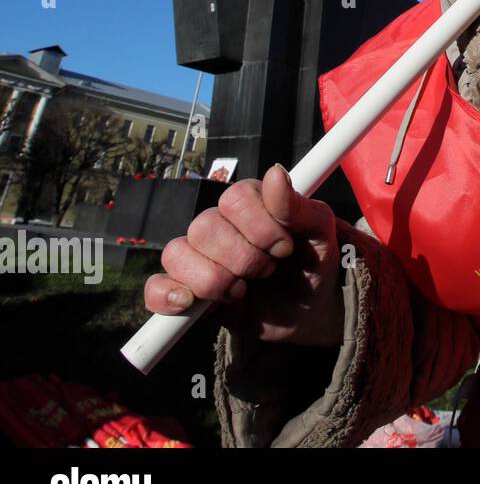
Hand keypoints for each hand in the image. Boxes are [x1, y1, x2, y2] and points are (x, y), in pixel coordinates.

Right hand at [144, 164, 344, 346]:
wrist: (311, 309)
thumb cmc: (314, 262)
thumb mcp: (319, 232)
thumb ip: (298, 206)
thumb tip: (276, 173)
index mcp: (250, 204)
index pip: (234, 198)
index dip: (259, 226)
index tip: (285, 247)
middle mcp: (219, 225)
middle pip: (204, 227)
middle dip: (243, 258)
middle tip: (268, 271)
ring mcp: (200, 257)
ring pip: (177, 253)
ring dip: (215, 279)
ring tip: (242, 290)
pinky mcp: (187, 290)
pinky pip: (156, 287)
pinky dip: (167, 295)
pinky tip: (190, 302)